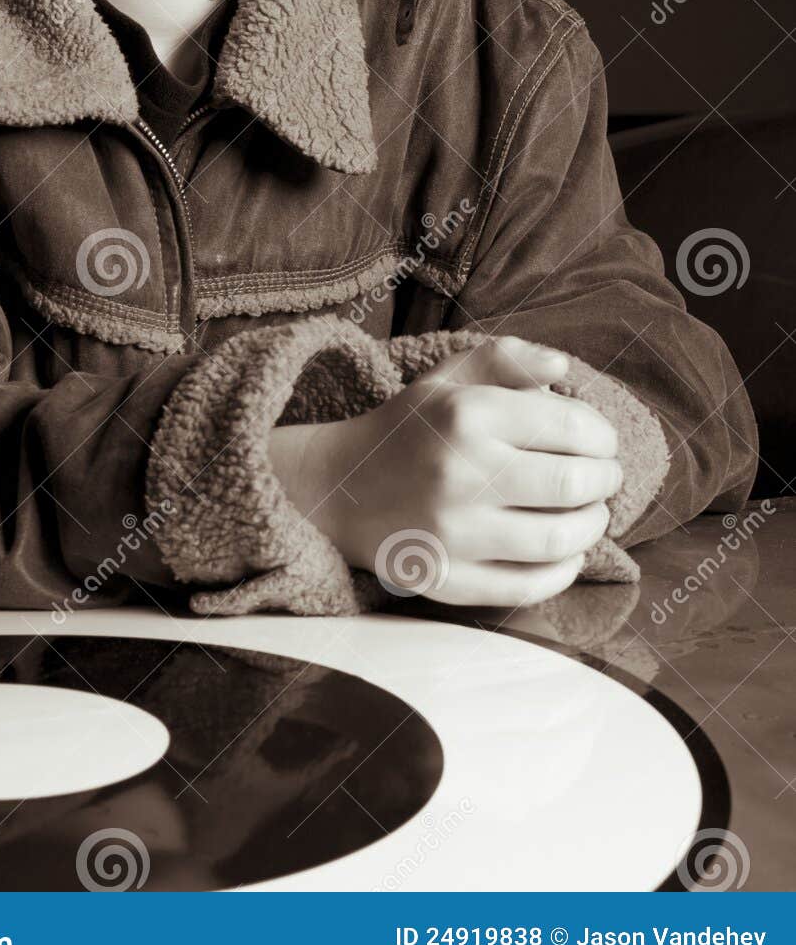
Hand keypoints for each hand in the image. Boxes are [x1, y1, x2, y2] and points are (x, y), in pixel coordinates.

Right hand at [271, 334, 621, 607]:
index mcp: (466, 414)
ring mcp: (451, 533)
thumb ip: (508, 359)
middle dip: (605, 480)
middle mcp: (459, 473)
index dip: (603, 437)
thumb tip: (564, 368)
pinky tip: (567, 552)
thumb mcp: (450, 378)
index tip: (602, 442)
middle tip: (604, 477)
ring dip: (592, 525)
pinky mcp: (446, 580)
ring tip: (591, 513)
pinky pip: (529, 585)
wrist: (340, 489)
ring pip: (560, 540)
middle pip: (574, 485)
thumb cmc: (409, 429)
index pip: (573, 427)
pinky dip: (564, 570)